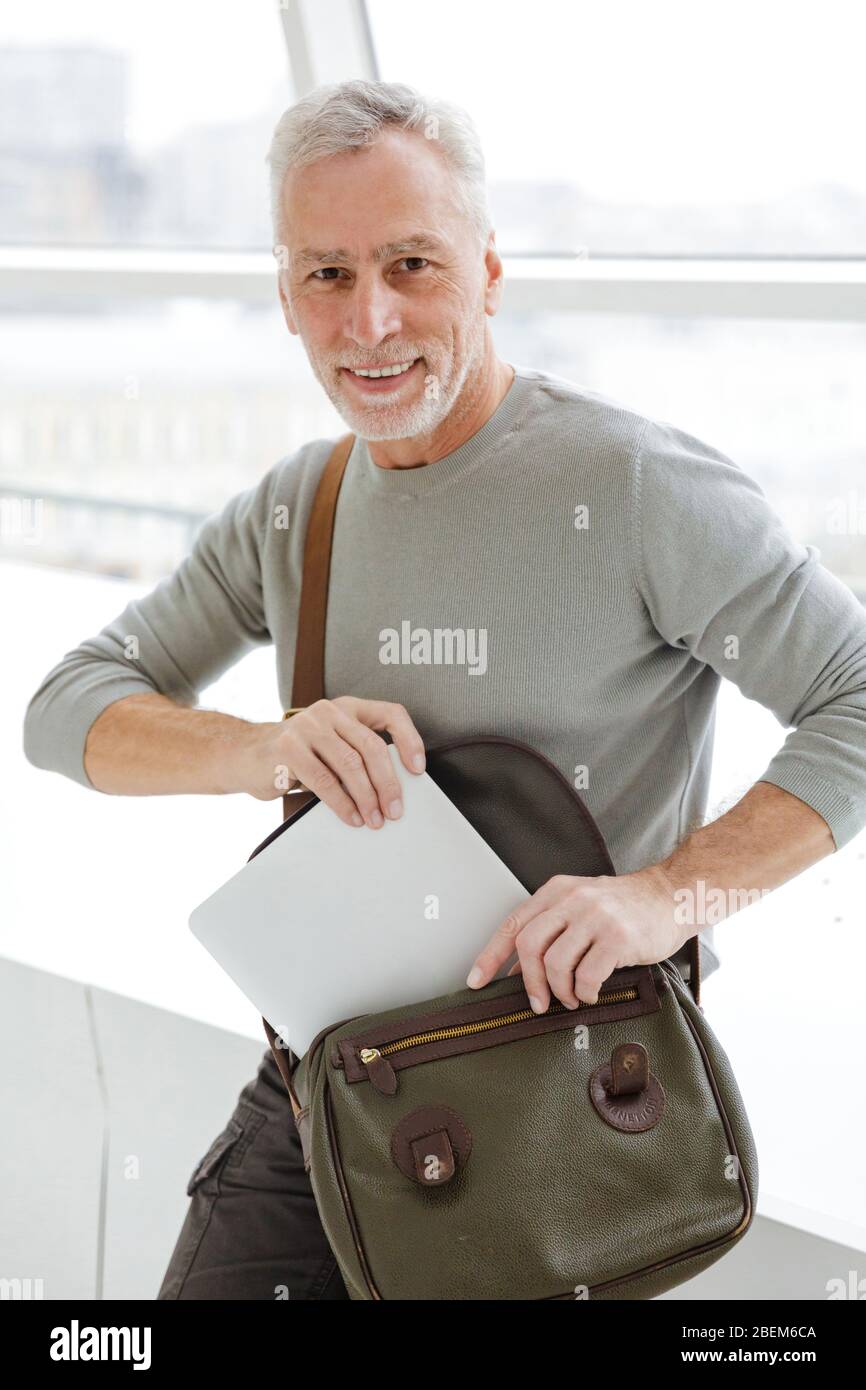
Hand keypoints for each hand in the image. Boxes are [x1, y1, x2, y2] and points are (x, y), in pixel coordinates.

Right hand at [242, 697, 425, 827]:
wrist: (245, 756)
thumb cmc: (296, 756)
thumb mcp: (331, 747)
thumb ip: (357, 755)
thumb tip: (393, 790)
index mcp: (347, 707)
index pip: (391, 714)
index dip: (410, 740)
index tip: (418, 770)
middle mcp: (329, 711)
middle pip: (372, 747)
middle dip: (388, 783)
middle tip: (395, 810)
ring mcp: (307, 726)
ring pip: (350, 765)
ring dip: (367, 798)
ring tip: (374, 819)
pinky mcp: (288, 747)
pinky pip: (324, 781)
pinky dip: (342, 804)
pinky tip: (351, 817)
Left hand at [466, 866, 687, 1011]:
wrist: (673, 895)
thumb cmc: (625, 906)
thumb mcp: (582, 904)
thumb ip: (552, 929)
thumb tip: (518, 971)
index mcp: (557, 891)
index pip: (514, 924)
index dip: (491, 955)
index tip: (477, 980)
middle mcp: (572, 900)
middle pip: (529, 945)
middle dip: (528, 982)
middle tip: (537, 1002)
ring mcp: (596, 917)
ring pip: (555, 963)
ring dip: (559, 991)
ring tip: (570, 997)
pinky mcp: (618, 938)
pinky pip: (587, 975)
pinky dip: (583, 992)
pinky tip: (590, 992)